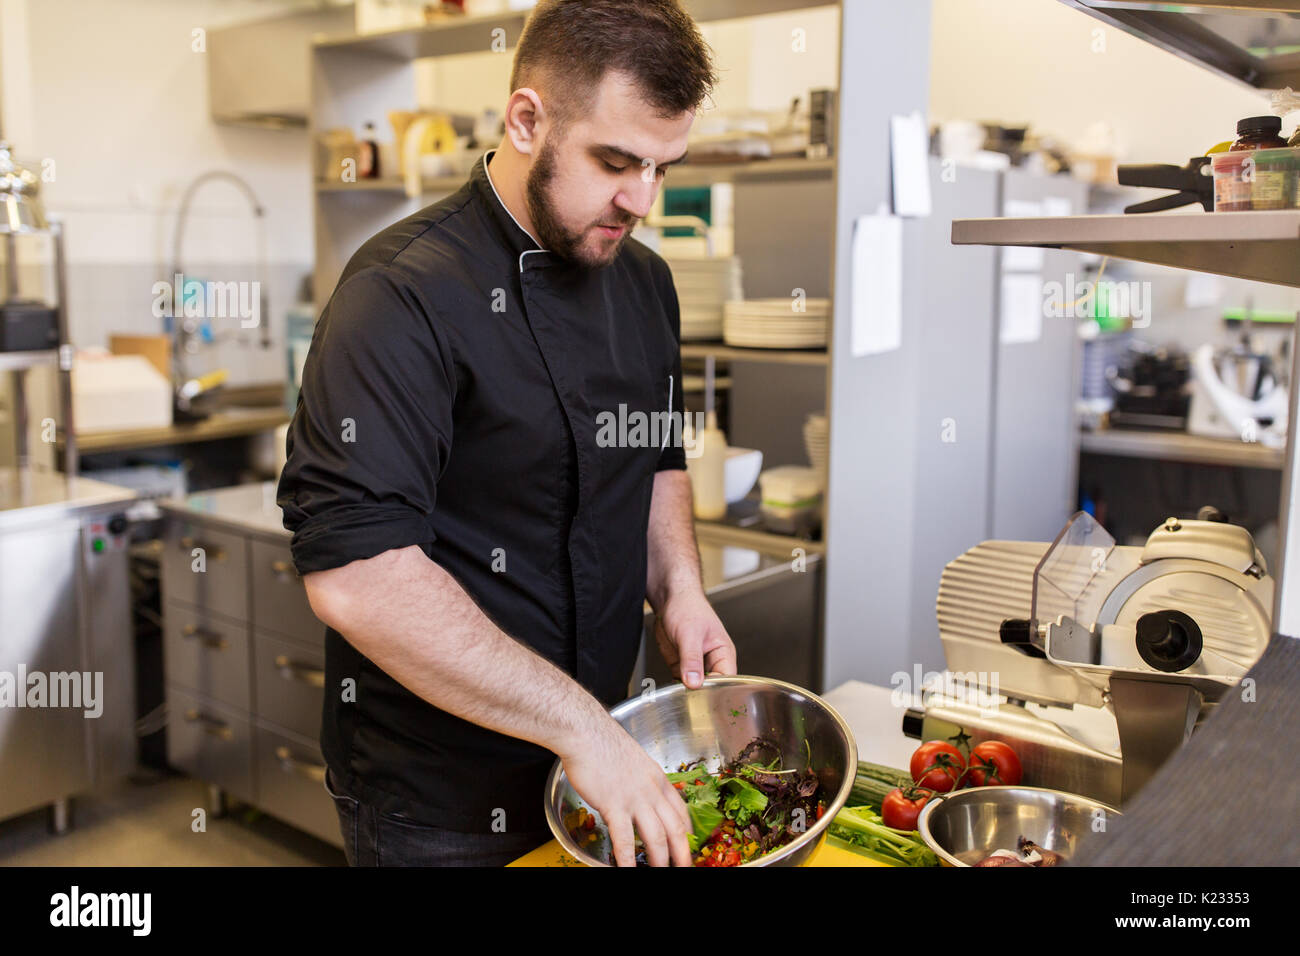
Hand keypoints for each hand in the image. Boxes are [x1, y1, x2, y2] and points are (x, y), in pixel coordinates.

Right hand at [559, 717, 691, 866]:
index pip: (681, 810)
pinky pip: (624, 839)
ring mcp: (635, 799)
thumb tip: (638, 792)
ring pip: (656, 837)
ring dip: (660, 860)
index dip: (687, 831)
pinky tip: (627, 870)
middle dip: (682, 853)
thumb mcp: (633, 759)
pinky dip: (628, 860)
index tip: (688, 844)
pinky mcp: (614, 805)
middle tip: (684, 867)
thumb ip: (640, 778)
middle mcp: (651, 790)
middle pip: (675, 828)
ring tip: (660, 872)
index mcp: (657, 778)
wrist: (586, 732)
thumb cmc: (603, 743)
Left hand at [654, 589, 736, 688]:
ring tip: (678, 698)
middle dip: (701, 695)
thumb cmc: (688, 607)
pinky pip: (681, 683)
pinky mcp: (682, 666)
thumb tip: (694, 682)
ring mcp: (696, 665)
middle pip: (712, 688)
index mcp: (723, 653)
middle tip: (689, 701)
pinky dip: (676, 689)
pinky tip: (670, 692)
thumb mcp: (690, 634)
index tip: (702, 696)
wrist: (670, 599)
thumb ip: (692, 659)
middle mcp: (712, 662)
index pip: (726, 680)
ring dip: (687, 693)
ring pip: (695, 688)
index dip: (716, 691)